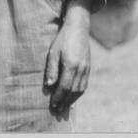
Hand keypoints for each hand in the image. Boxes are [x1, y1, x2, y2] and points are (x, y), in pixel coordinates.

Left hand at [44, 0, 92, 119]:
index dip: (58, 97)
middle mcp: (81, 68)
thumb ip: (51, 69)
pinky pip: (84, 84)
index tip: (52, 104)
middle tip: (57, 110)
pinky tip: (73, 96)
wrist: (78, 27)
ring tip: (64, 106)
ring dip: (72, 100)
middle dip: (64, 102)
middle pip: (73, 91)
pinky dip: (78, 93)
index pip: (64, 87)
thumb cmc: (62, 38)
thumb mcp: (53, 52)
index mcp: (71, 65)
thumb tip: (49, 86)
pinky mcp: (88, 67)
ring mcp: (86, 68)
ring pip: (80, 89)